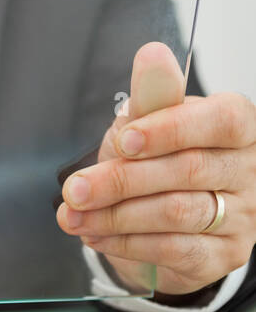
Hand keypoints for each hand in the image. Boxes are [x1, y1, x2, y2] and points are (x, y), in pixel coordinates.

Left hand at [57, 42, 255, 294]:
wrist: (169, 216)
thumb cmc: (162, 157)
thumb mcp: (151, 123)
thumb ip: (152, 94)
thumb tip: (153, 55)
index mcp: (239, 125)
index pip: (221, 121)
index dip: (170, 130)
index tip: (123, 140)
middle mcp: (250, 170)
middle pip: (188, 171)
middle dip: (121, 180)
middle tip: (76, 189)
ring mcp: (243, 216)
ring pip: (176, 214)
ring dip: (115, 216)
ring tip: (74, 215)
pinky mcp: (225, 255)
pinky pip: (173, 249)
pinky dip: (126, 243)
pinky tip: (96, 235)